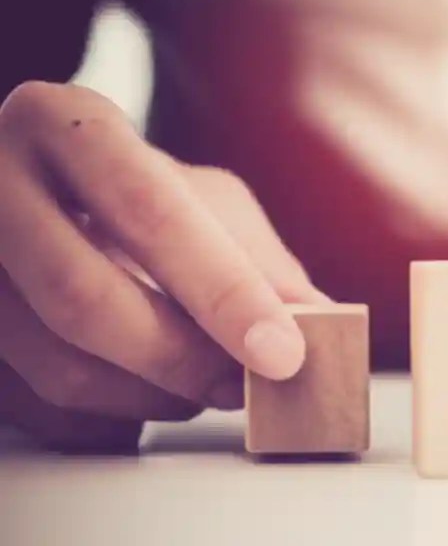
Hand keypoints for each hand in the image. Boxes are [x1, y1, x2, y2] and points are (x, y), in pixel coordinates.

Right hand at [0, 82, 324, 450]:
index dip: (223, 290)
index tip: (283, 350)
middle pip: (85, 299)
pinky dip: (105, 418)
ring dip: (149, 398)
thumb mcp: (196, 195)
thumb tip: (320, 324)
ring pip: (56, 365)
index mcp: (67, 127)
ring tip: (200, 389)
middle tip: (243, 386)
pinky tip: (143, 399)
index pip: (150, 212)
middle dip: (183, 360)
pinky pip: (33, 405)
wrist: (21, 185)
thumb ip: (255, 256)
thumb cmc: (125, 188)